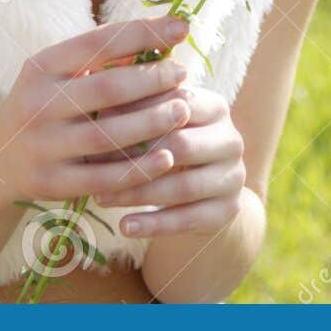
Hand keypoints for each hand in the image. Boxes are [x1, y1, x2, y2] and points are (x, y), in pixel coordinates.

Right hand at [0, 17, 193, 203]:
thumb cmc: (50, 103)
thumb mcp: (63, 73)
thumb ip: (107, 56)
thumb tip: (168, 33)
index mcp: (42, 67)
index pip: (98, 43)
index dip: (143, 33)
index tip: (181, 27)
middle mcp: (37, 104)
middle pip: (105, 89)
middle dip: (151, 80)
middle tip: (184, 75)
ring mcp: (41, 146)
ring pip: (106, 136)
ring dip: (151, 123)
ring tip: (183, 110)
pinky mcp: (50, 182)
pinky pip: (102, 178)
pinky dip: (138, 169)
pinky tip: (167, 157)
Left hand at [88, 84, 247, 237]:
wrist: (205, 189)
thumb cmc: (169, 145)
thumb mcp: (160, 124)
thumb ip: (137, 112)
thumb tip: (101, 113)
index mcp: (216, 108)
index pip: (179, 105)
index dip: (139, 116)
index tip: (100, 127)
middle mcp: (231, 140)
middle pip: (183, 146)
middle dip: (136, 159)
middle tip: (96, 169)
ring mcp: (234, 176)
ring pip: (184, 187)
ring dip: (138, 194)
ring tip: (102, 199)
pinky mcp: (229, 209)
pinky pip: (188, 219)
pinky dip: (153, 224)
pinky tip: (125, 225)